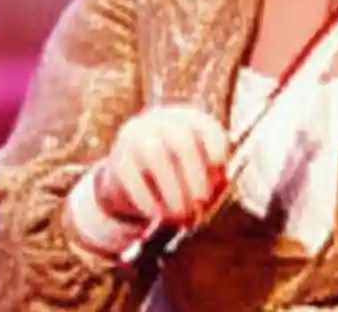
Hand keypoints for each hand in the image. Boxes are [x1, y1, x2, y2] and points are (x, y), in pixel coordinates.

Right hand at [94, 105, 229, 224]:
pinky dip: (146, 198)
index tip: (219, 170)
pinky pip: (131, 175)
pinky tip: (155, 214)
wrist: (132, 181)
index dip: (216, 147)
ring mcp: (138, 137)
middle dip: (194, 175)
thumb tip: (209, 199)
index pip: (208, 128)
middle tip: (200, 202)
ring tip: (179, 215)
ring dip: (171, 188)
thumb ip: (212, 186)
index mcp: (191, 123)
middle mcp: (164, 122)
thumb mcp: (200, 177)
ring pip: (154, 154)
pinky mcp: (118, 158)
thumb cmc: (179, 178)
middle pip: (182, 141)